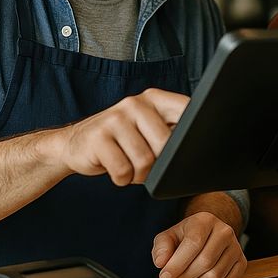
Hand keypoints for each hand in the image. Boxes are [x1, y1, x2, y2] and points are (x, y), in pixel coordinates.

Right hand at [61, 88, 187, 185]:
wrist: (75, 144)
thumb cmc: (121, 141)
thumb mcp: (147, 128)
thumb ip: (171, 130)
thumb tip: (201, 147)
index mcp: (154, 99)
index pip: (187, 110)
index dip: (193, 132)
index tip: (189, 147)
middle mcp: (135, 103)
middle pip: (166, 144)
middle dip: (160, 165)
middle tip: (146, 166)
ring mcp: (115, 118)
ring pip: (145, 161)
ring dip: (139, 175)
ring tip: (129, 167)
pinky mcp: (98, 137)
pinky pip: (123, 171)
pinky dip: (122, 179)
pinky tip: (115, 169)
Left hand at [152, 212, 246, 277]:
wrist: (207, 235)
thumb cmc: (186, 237)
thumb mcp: (168, 237)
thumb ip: (161, 247)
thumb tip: (161, 262)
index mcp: (205, 220)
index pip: (193, 243)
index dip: (177, 263)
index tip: (165, 275)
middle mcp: (224, 231)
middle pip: (205, 261)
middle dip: (185, 275)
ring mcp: (235, 247)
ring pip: (215, 275)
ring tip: (187, 276)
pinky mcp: (241, 262)